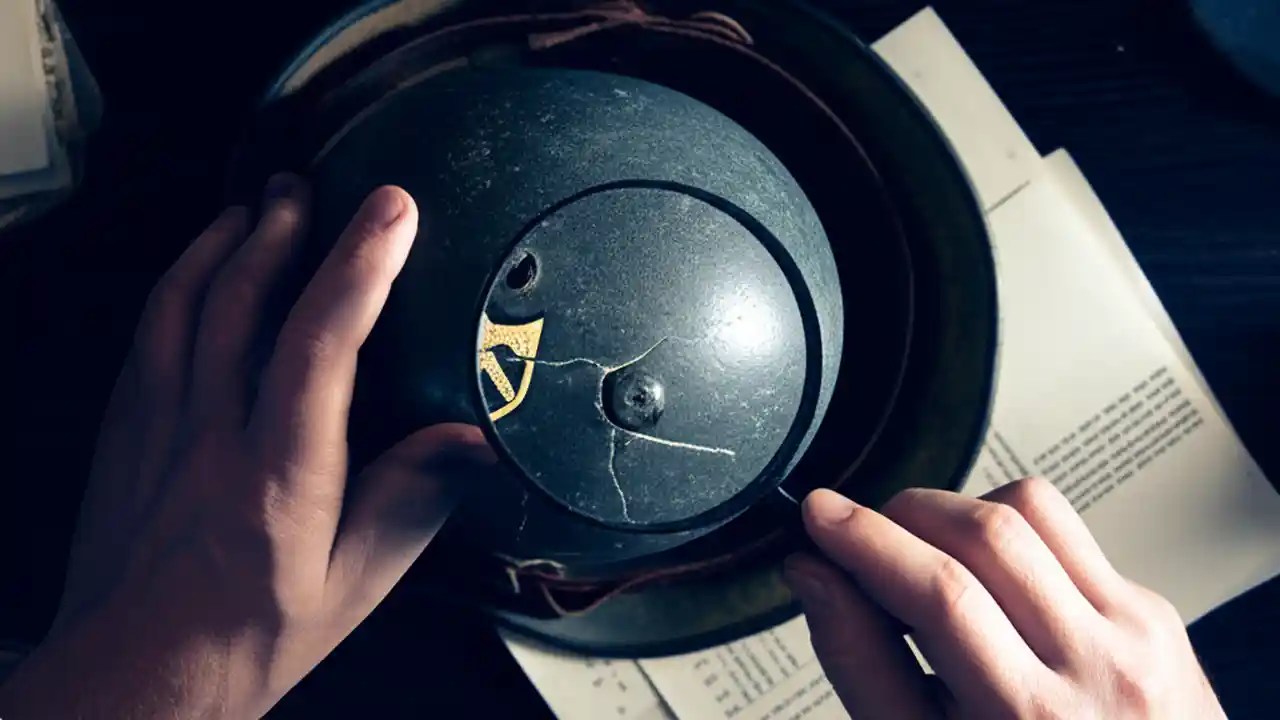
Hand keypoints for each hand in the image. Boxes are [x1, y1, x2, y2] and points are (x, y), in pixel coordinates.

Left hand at [0, 176, 490, 718]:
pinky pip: (146, 336)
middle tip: (311, 186)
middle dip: (283, 228)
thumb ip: (410, 504)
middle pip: (241, 300)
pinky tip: (193, 273)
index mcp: (279, 473)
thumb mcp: (353, 585)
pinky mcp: (123, 434)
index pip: (320, 343)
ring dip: (222, 244)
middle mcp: (211, 435)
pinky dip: (176, 286)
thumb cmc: (247, 636)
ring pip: (184, 305)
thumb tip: (472, 441)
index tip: (393, 210)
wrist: (135, 676)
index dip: (361, 266)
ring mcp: (156, 428)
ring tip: (255, 206)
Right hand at [785, 480, 1225, 718]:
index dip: (868, 541)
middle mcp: (1099, 668)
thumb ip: (862, 665)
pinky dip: (1010, 532)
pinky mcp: (1153, 608)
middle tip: (865, 537)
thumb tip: (815, 575)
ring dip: (959, 511)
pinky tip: (988, 577)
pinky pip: (1069, 530)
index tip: (820, 514)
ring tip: (927, 553)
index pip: (943, 594)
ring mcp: (1137, 632)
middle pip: (989, 534)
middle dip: (906, 514)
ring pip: (1033, 509)